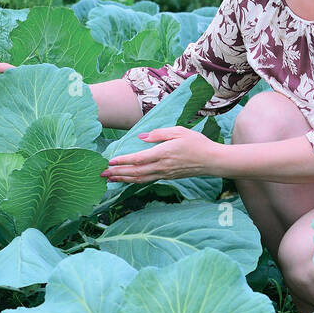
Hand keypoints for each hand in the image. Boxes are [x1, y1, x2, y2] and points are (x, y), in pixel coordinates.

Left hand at [101, 125, 219, 183]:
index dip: (123, 161)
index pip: (139, 159)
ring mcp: (164, 174)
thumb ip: (159, 134)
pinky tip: (125, 179)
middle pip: (135, 172)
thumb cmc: (196, 143)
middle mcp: (162, 166)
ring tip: (109, 179)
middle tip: (102, 174)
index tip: (110, 161)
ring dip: (123, 179)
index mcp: (163, 153)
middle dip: (117, 173)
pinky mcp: (166, 177)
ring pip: (139, 179)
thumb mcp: (179, 131)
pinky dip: (133, 181)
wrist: (211, 161)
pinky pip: (146, 180)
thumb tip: (141, 136)